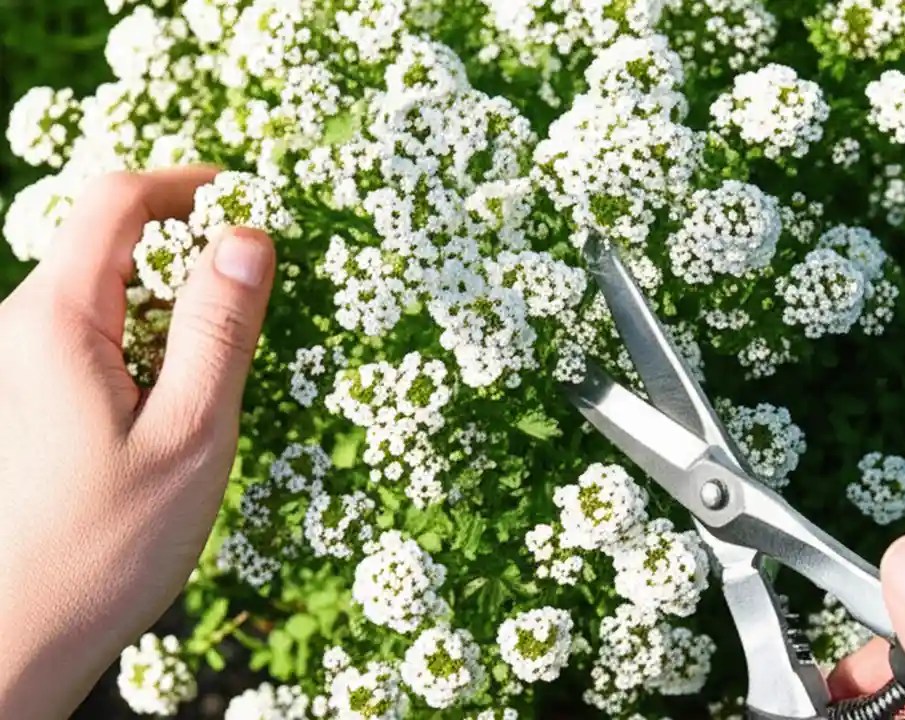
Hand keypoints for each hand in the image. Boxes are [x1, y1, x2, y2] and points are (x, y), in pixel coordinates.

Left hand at [0, 167, 275, 718]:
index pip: (116, 201)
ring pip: (111, 287)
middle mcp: (26, 326)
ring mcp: (26, 360)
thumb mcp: (191, 432)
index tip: (254, 201)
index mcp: (57, 321)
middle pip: (111, 238)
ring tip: (236, 350)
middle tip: (264, 284)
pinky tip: (192, 390)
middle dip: (191, 243)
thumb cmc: (110, 543)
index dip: (188, 184)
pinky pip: (102, 332)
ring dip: (178, 296)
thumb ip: (220, 328)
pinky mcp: (36, 393)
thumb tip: (248, 237)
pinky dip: (157, 337)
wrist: (25, 631)